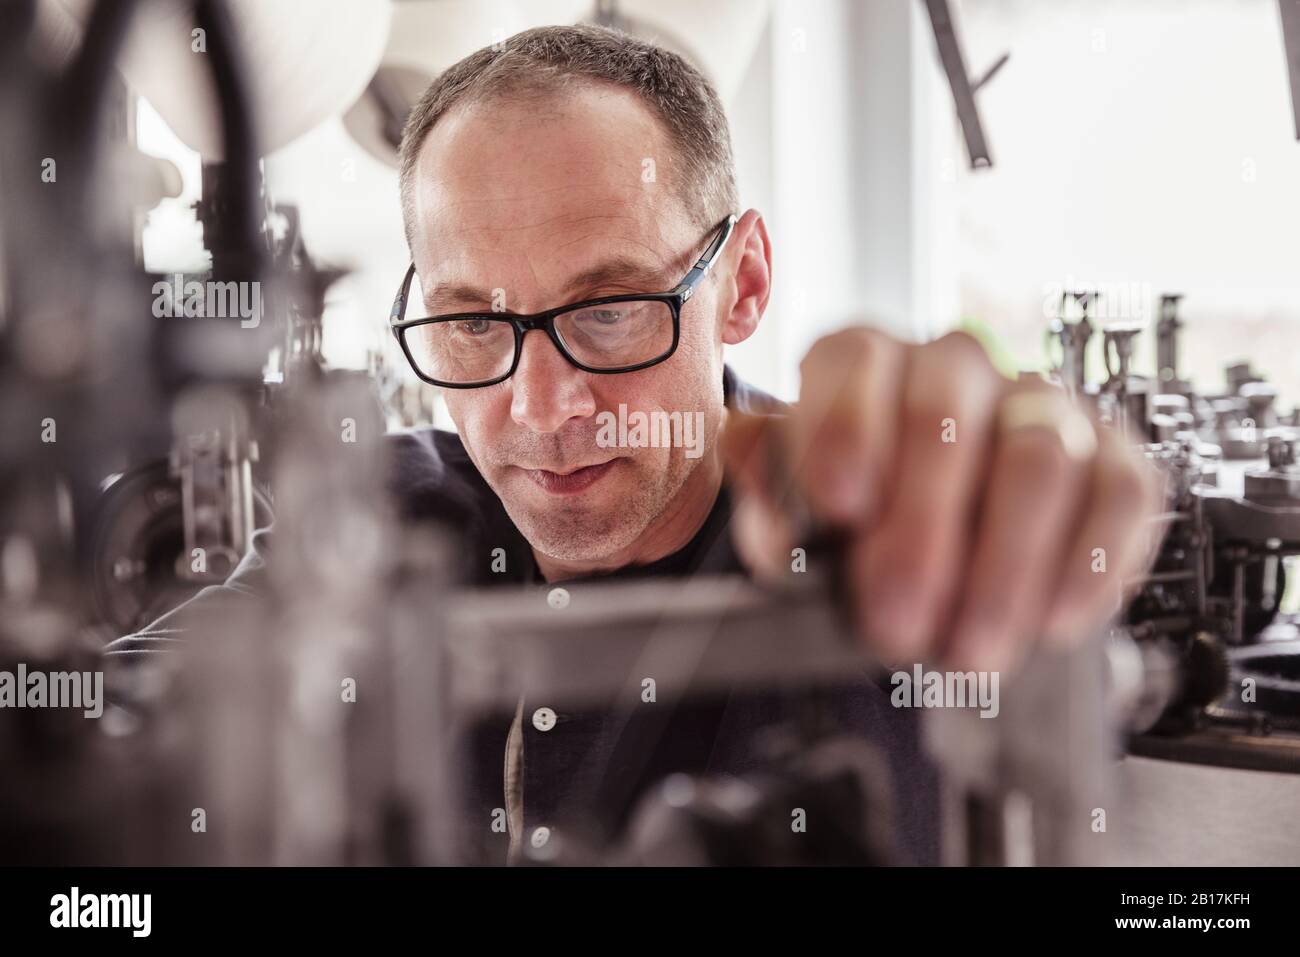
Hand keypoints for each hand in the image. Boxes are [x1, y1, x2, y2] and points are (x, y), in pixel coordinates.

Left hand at [725, 327, 1163, 674]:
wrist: (931, 551)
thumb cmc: (853, 520)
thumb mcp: (790, 506)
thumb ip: (774, 503)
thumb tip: (781, 530)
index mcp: (864, 362)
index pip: (855, 361)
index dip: (847, 427)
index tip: (839, 506)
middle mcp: (956, 368)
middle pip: (946, 417)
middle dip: (920, 530)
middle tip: (893, 621)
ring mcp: (1041, 407)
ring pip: (1037, 460)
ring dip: (1002, 568)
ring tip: (968, 648)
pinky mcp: (1112, 458)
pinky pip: (1120, 496)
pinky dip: (1087, 566)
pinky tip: (1050, 622)